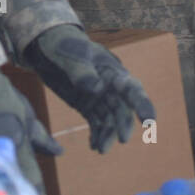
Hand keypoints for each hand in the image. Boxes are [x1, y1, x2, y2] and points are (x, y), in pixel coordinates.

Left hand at [23, 25, 155, 152]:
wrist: (45, 47)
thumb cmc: (60, 44)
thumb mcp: (69, 55)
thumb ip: (82, 71)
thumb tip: (97, 89)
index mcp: (112, 70)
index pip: (132, 89)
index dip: (143, 105)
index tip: (149, 122)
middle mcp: (110, 85)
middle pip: (122, 108)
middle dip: (123, 125)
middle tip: (121, 140)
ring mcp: (99, 96)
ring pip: (109, 119)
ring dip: (107, 134)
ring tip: (100, 150)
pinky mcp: (87, 104)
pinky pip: (96, 122)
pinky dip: (96, 134)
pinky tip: (93, 146)